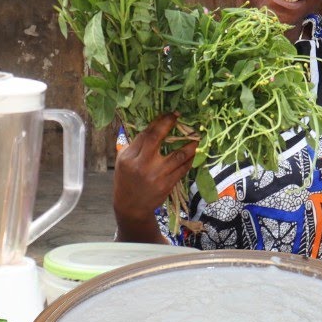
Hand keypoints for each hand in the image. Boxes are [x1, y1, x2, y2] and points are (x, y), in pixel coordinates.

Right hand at [113, 112, 197, 240]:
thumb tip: (151, 126)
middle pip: (157, 139)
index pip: (144, 134)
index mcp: (129, 157)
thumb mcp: (122, 161)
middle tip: (181, 117)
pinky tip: (197, 152)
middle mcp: (142, 164)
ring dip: (191, 145)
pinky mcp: (167, 185)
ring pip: (178, 156)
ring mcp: (156, 175)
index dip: (159, 122)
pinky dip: (191, 159)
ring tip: (198, 136)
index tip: (170, 114)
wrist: (132, 207)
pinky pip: (183, 169)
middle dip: (170, 125)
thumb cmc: (126, 180)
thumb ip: (134, 144)